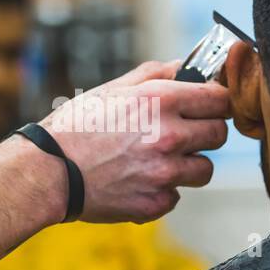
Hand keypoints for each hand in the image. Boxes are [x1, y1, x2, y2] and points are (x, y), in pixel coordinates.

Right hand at [42, 60, 229, 222]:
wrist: (49, 172)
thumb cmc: (76, 127)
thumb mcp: (114, 88)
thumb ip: (157, 74)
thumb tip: (187, 67)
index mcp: (161, 101)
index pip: (220, 99)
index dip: (217, 103)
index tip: (209, 108)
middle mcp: (169, 136)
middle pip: (220, 134)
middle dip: (205, 134)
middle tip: (182, 135)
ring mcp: (165, 172)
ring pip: (204, 169)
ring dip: (188, 165)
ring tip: (157, 161)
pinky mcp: (156, 202)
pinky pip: (176, 196)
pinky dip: (162, 191)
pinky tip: (137, 181)